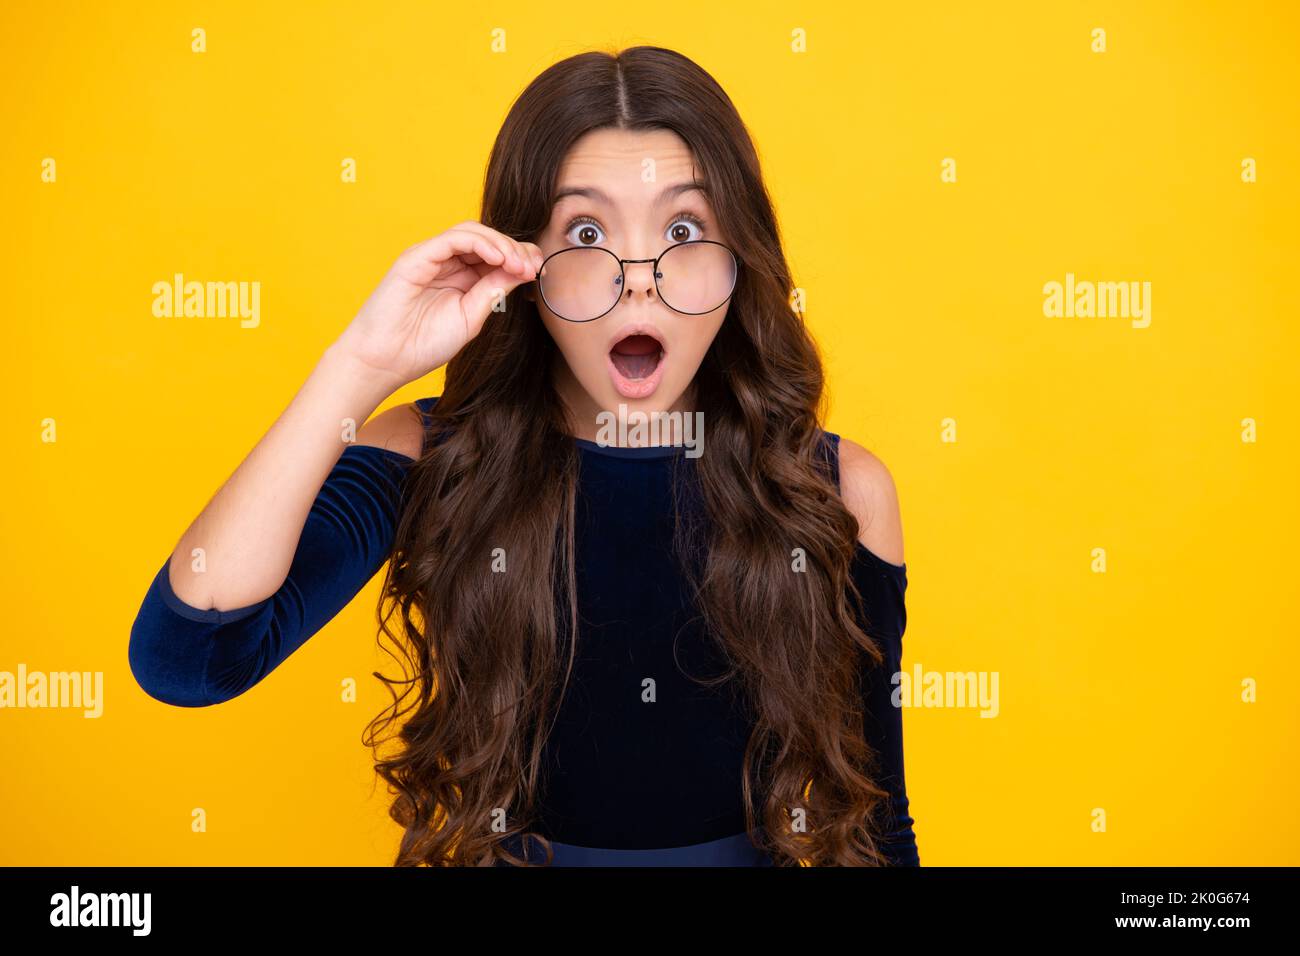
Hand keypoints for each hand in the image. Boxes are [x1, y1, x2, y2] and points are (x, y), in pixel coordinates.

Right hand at [332, 221, 543, 389]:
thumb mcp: (471, 318)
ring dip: (500, 244)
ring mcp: (431, 258)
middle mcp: (447, 264)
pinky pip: (453, 238)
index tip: (539, 271)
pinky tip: (497, 258)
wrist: (386, 360)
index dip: (519, 258)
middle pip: (487, 241)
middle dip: (515, 249)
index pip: (495, 257)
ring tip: (517, 262)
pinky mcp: (417, 256)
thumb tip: (522, 271)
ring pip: (472, 232)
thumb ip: (493, 292)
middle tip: (533, 266)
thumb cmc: (423, 344)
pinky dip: (479, 242)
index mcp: (461, 279)